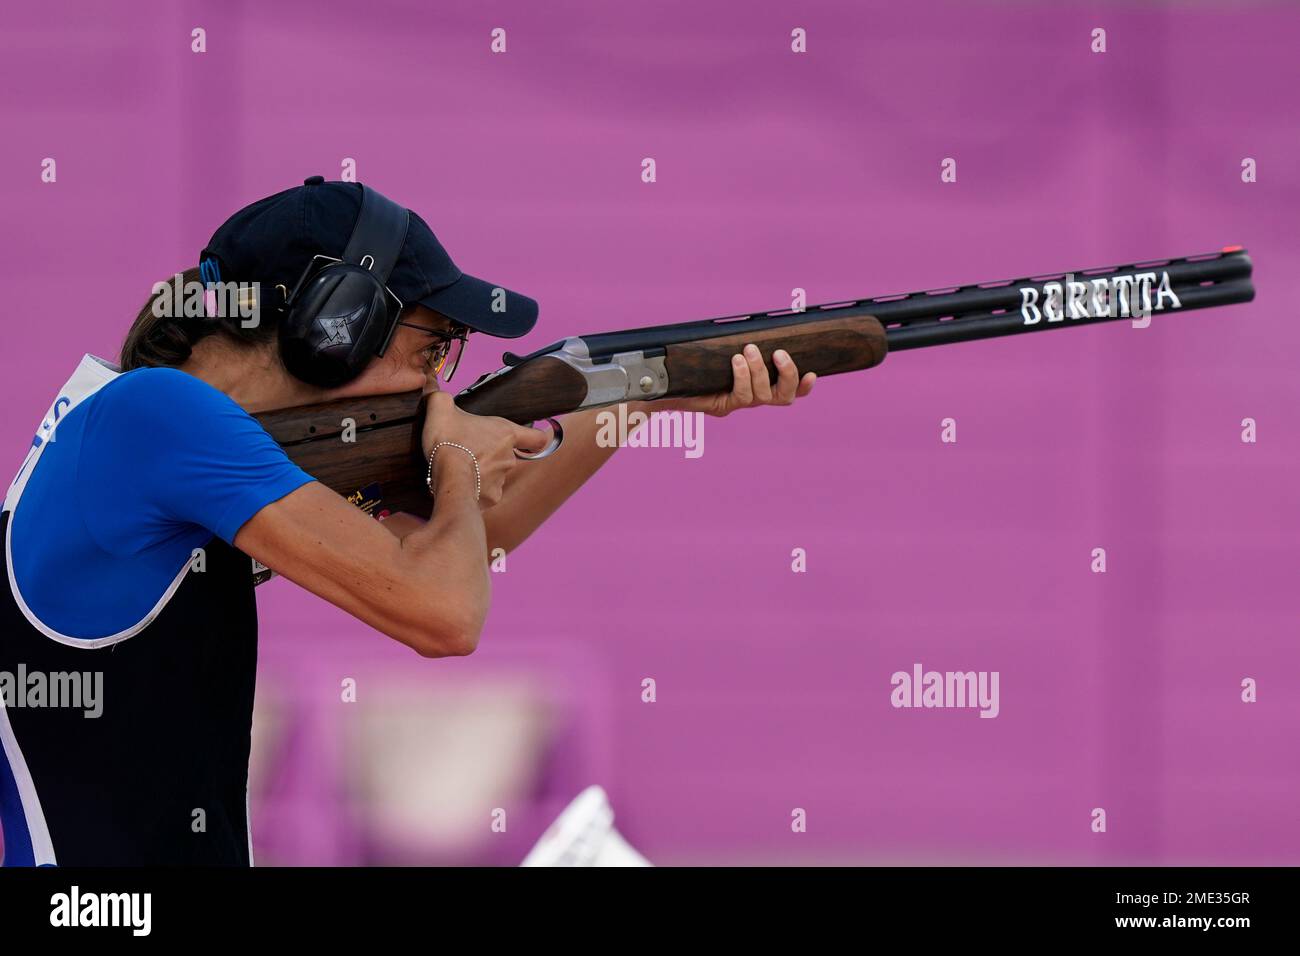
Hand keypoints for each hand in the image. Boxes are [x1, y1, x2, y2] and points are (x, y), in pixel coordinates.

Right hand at [422, 391, 548, 507]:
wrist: (449, 479)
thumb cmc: (450, 443)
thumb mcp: (441, 409)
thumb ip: (440, 396)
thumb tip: (433, 387)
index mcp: (506, 433)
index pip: (536, 438)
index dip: (533, 439)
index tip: (528, 440)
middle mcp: (509, 458)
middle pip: (507, 455)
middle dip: (490, 454)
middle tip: (468, 450)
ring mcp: (501, 479)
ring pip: (495, 475)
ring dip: (482, 472)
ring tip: (460, 468)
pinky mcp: (492, 498)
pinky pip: (486, 493)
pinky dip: (475, 490)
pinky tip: (460, 484)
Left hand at [665, 344, 815, 417]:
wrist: (666, 379)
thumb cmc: (697, 360)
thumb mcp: (722, 347)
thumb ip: (741, 340)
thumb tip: (756, 322)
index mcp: (760, 384)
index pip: (789, 390)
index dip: (803, 386)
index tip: (812, 373)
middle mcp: (753, 397)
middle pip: (783, 397)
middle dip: (787, 374)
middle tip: (778, 353)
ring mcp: (738, 404)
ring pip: (762, 396)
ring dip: (759, 370)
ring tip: (748, 349)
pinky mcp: (722, 407)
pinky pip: (740, 395)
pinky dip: (742, 376)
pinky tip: (736, 360)